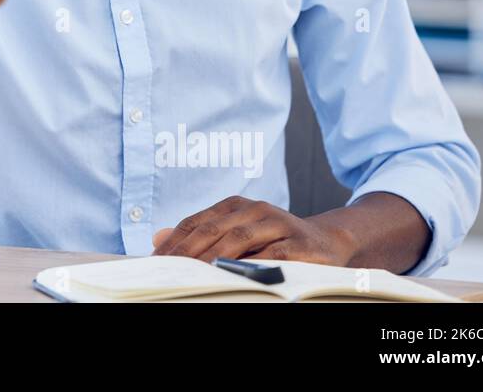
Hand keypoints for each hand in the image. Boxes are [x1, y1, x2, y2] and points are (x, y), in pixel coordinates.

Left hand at [151, 196, 356, 265]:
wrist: (327, 241)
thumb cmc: (274, 240)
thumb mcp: (236, 232)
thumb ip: (201, 233)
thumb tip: (158, 237)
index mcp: (234, 206)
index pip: (196, 223)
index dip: (174, 241)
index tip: (155, 260)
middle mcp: (254, 209)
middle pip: (213, 230)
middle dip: (187, 251)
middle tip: (168, 270)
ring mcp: (278, 224)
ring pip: (239, 239)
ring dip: (214, 258)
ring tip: (193, 273)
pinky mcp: (299, 244)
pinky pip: (271, 256)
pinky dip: (252, 265)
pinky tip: (234, 276)